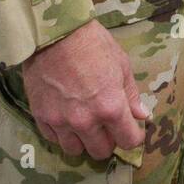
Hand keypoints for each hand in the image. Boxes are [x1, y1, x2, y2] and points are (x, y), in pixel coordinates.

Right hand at [22, 20, 148, 159]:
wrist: (54, 33)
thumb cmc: (93, 44)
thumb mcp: (121, 65)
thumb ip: (131, 95)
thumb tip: (142, 115)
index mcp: (110, 108)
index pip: (128, 141)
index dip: (133, 136)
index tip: (132, 129)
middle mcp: (86, 121)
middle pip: (101, 151)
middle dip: (108, 141)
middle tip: (107, 126)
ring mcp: (61, 121)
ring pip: (75, 150)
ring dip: (83, 141)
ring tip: (85, 124)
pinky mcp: (41, 117)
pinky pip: (54, 139)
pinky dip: (62, 133)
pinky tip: (66, 118)